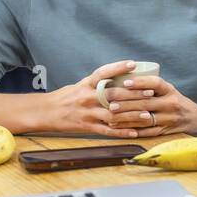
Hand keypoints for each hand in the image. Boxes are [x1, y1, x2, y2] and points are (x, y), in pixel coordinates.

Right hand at [43, 60, 171, 138]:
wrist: (46, 112)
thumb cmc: (67, 97)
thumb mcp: (81, 85)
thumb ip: (99, 83)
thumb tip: (121, 76)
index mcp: (86, 84)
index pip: (103, 73)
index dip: (118, 67)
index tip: (133, 64)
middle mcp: (87, 97)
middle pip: (112, 94)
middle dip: (133, 94)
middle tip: (150, 92)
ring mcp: (87, 113)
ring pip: (112, 114)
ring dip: (131, 115)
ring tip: (147, 115)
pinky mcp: (87, 127)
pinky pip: (106, 131)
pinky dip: (121, 132)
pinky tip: (134, 133)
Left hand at [97, 70, 196, 138]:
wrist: (194, 119)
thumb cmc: (174, 101)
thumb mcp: (167, 90)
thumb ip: (150, 86)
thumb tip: (121, 78)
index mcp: (170, 90)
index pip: (155, 83)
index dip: (140, 82)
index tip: (125, 82)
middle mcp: (171, 103)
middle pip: (146, 102)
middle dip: (125, 101)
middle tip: (109, 100)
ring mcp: (168, 119)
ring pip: (144, 118)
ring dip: (125, 116)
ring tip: (110, 113)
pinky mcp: (164, 131)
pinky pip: (146, 131)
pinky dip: (131, 129)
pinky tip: (119, 127)